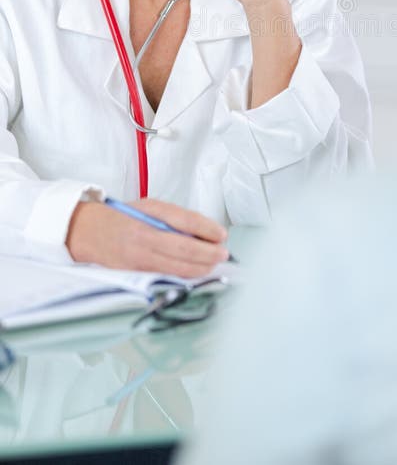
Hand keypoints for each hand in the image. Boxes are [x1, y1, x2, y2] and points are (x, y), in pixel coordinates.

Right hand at [66, 198, 229, 278]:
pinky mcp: (134, 274)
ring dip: (201, 268)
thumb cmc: (122, 217)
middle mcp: (143, 237)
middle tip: (224, 253)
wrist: (86, 231)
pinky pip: (165, 276)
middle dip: (209, 254)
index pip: (185, 222)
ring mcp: (138, 258)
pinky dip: (184, 276)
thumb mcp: (148, 206)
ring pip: (177, 268)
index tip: (222, 234)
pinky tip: (196, 273)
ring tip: (214, 264)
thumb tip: (204, 232)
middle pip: (184, 249)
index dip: (207, 229)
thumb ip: (174, 218)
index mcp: (148, 214)